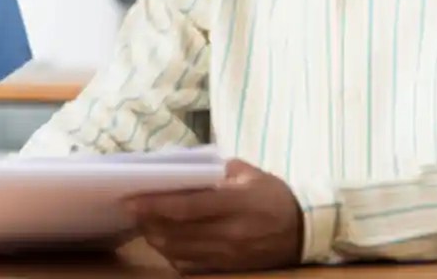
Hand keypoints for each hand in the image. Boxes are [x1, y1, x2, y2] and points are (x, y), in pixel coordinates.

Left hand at [123, 159, 302, 274]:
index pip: (187, 207)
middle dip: (149, 223)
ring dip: (157, 240)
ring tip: (145, 225)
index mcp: (236, 203)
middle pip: (178, 233)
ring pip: (180, 253)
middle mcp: (231, 233)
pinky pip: (192, 267)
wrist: (305, 230)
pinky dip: (173, 255)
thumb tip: (179, 167)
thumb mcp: (249, 172)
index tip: (131, 200)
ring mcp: (230, 255)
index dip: (155, 205)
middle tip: (132, 211)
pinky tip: (166, 242)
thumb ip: (215, 170)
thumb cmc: (273, 195)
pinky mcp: (230, 269)